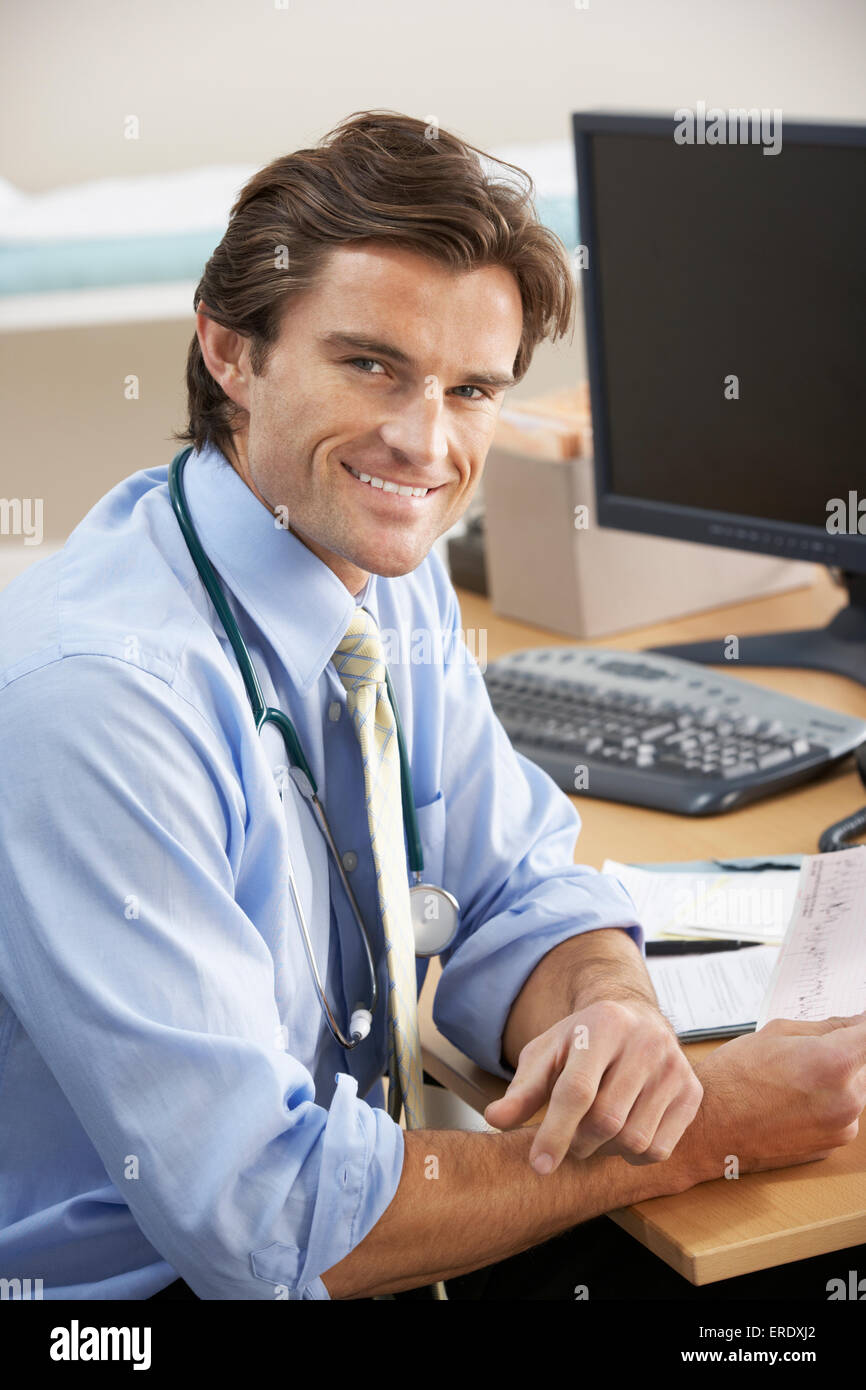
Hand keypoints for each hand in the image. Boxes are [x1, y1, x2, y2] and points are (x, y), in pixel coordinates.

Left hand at [484, 996, 702, 1174]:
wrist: (633, 1019)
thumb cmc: (582, 1041)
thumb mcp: (547, 1054)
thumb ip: (522, 1089)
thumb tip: (495, 1119)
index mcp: (604, 1025)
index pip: (577, 1091)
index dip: (555, 1132)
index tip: (538, 1165)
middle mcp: (645, 1042)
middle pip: (606, 1120)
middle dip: (578, 1143)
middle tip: (568, 1139)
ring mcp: (674, 1067)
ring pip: (635, 1139)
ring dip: (606, 1150)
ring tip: (595, 1132)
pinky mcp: (691, 1091)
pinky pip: (660, 1148)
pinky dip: (634, 1155)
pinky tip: (622, 1133)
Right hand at [685, 1013, 865, 1181]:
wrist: (708, 1128)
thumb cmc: (733, 1079)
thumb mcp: (776, 1033)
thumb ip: (827, 1027)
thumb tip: (856, 1023)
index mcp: (834, 1063)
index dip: (863, 1026)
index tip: (858, 1023)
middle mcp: (847, 1100)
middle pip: (864, 1064)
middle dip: (846, 1052)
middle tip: (807, 1050)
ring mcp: (843, 1127)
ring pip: (855, 1089)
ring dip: (837, 1079)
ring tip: (793, 1077)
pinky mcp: (833, 1145)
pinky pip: (842, 1113)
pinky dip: (827, 1102)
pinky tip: (792, 1099)